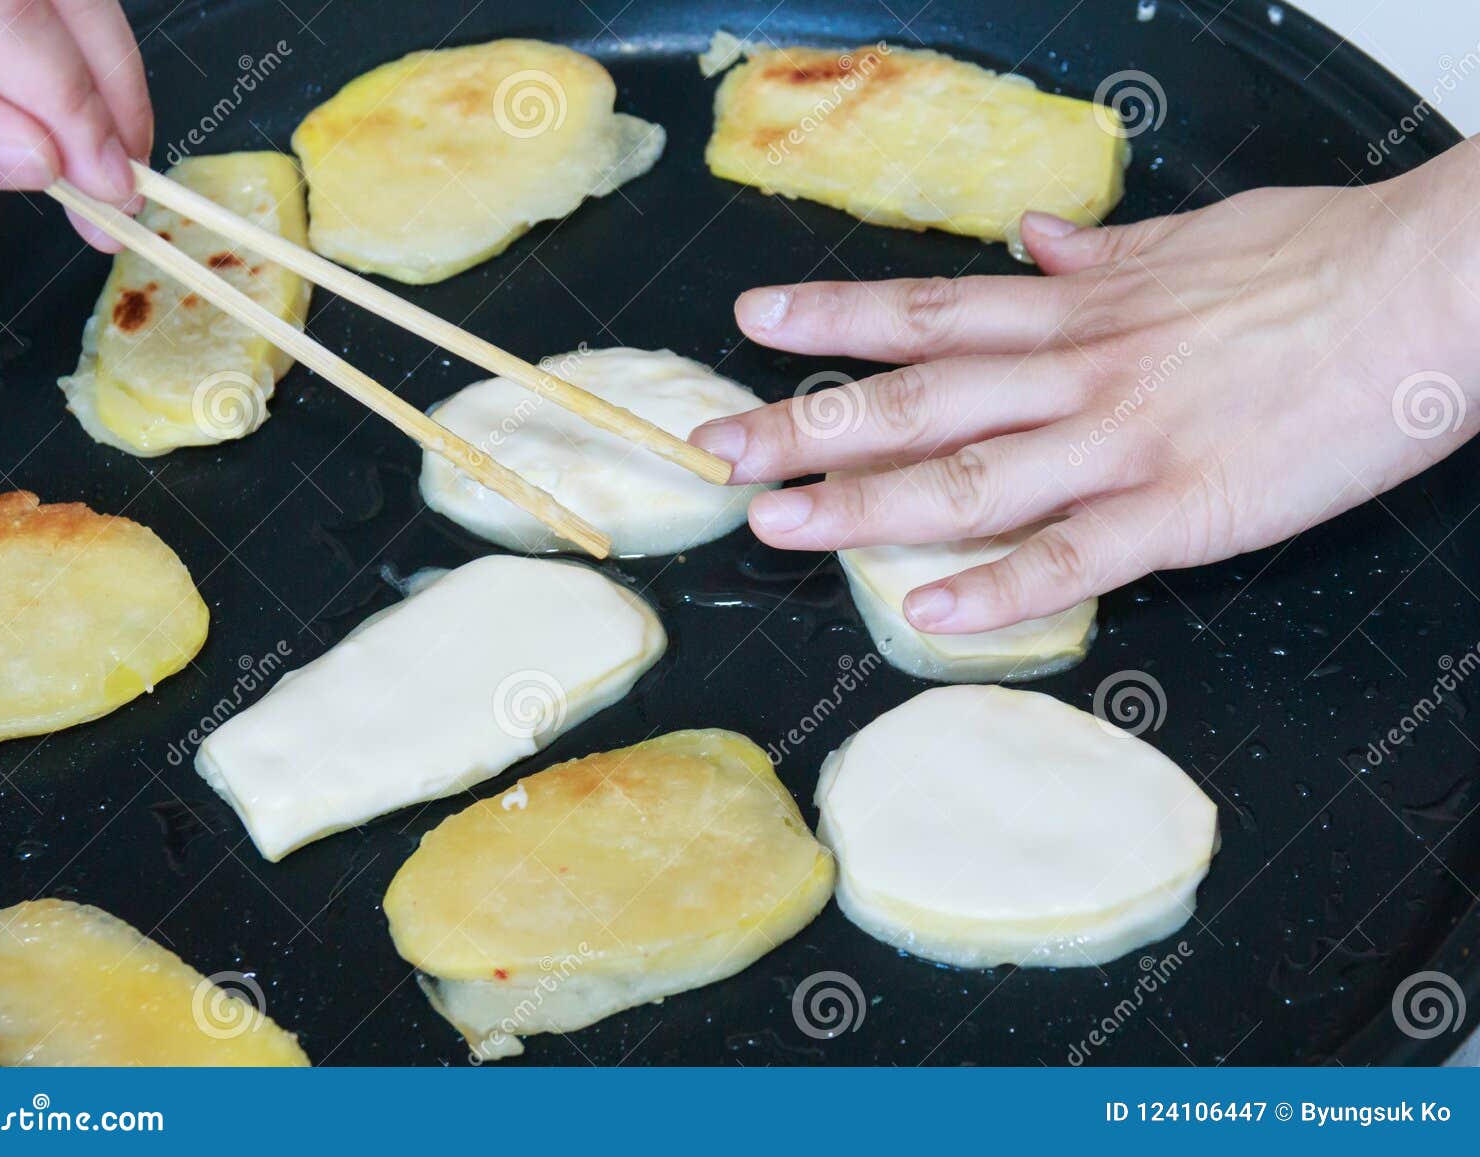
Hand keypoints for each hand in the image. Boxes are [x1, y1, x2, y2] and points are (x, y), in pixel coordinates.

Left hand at [0, 0, 151, 249]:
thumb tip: (38, 161)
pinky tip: (66, 116)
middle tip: (126, 184)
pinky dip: (70, 56)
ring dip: (102, 76)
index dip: (74, 106)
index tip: (109, 187)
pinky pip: (47, 8)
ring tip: (104, 161)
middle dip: (114, 91)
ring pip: (69, 0)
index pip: (12, 15)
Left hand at [690, 141, 1479, 634]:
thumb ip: (1099, 258)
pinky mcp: (1185, 509)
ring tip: (774, 521)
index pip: (928, 314)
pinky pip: (1072, 555)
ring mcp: (1124, 442)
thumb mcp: (1192, 241)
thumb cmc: (1322, 263)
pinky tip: (926, 609)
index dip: (834, 319)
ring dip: (861, 501)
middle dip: (807, 422)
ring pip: (967, 475)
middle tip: (717, 443)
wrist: (1437, 292)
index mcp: (1081, 311)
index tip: (754, 322)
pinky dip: (997, 587)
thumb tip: (1030, 244)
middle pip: (915, 398)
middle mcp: (1079, 372)